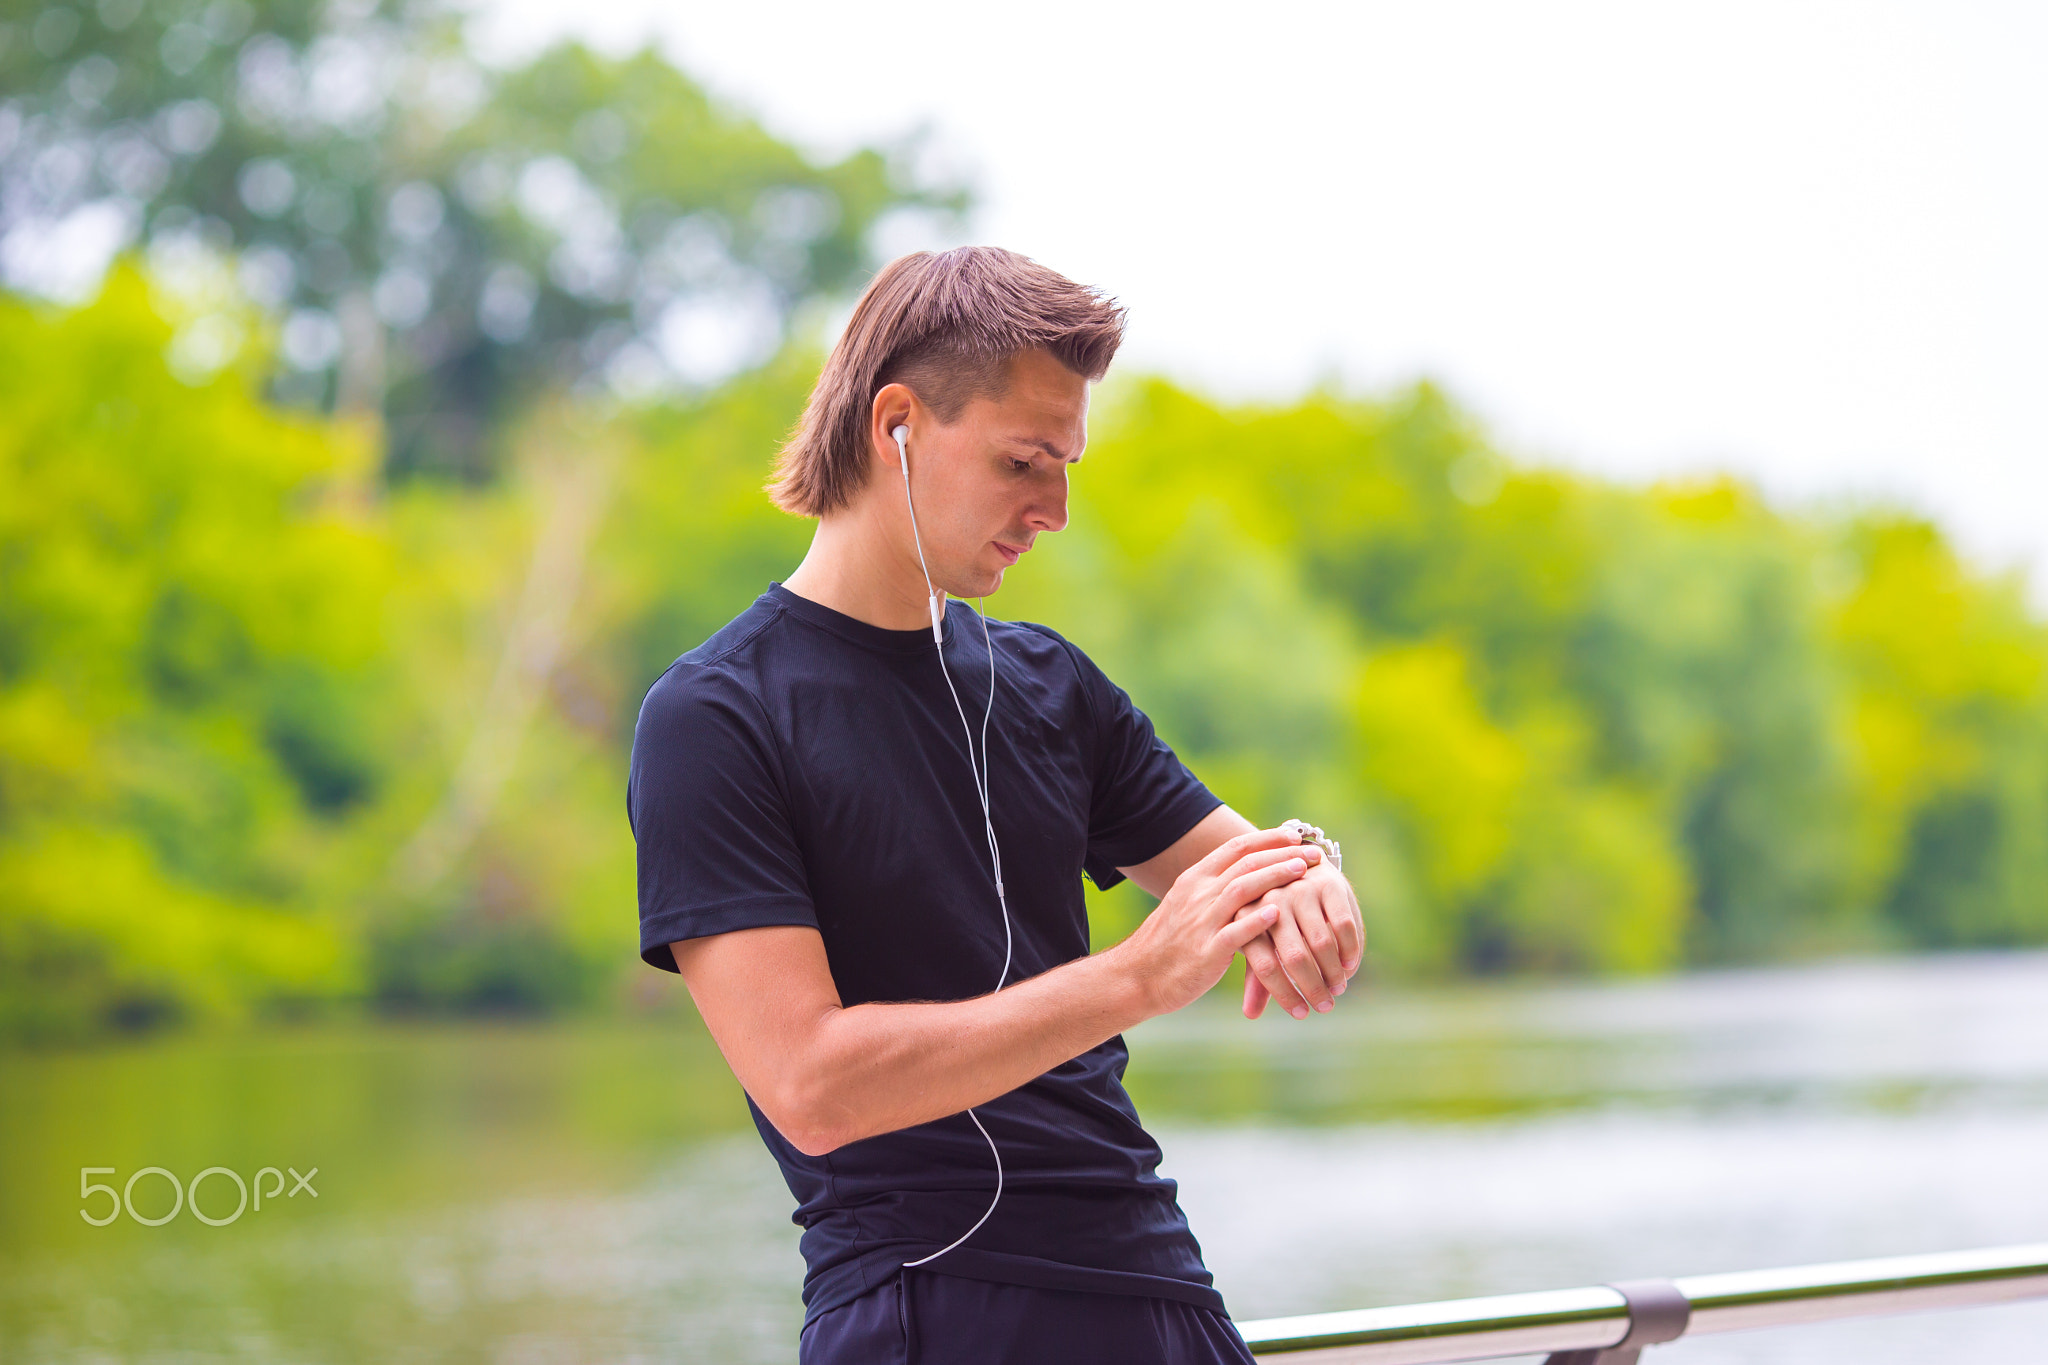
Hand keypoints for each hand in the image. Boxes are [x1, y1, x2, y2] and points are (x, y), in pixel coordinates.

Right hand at [1113, 827, 1324, 1017]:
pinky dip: (1256, 921)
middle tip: (1312, 853)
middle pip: (1244, 864)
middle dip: (1281, 855)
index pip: (1235, 848)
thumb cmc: (1168, 944)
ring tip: (1301, 872)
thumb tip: (1245, 876)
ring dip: (1274, 877)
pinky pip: (1234, 932)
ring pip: (1241, 890)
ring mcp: (1200, 922)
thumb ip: (1214, 891)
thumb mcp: (1186, 906)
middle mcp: (1197, 895)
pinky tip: (1277, 912)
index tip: (1294, 835)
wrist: (1136, 977)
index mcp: (1193, 880)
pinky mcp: (1205, 951)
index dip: (1267, 839)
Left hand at [1239, 861, 1362, 1018]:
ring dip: (1333, 973)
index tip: (1301, 1014)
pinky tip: (1349, 966)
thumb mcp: (1261, 941)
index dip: (1283, 995)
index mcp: (1247, 918)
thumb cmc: (1274, 916)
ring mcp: (1300, 890)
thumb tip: (1250, 1015)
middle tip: (1324, 1007)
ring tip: (1337, 989)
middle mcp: (1271, 901)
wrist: (1297, 864)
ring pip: (1321, 944)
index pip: (1264, 967)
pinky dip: (1350, 952)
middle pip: (1294, 958)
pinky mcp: (1329, 885)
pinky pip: (1344, 926)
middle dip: (1312, 988)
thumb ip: (1257, 977)